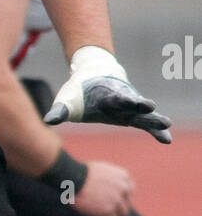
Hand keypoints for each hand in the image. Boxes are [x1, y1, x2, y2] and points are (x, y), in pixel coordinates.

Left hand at [44, 46, 170, 142]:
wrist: (95, 75)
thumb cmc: (79, 90)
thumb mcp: (68, 99)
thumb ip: (60, 110)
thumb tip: (49, 121)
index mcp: (106, 94)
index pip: (116, 98)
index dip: (123, 100)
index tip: (133, 100)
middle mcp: (122, 99)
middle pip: (133, 103)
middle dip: (141, 106)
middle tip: (151, 107)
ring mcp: (129, 107)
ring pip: (143, 114)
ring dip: (153, 119)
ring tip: (166, 125)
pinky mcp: (132, 114)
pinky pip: (146, 123)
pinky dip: (155, 131)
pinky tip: (166, 140)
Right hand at [73, 160, 134, 215]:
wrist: (75, 179)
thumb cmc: (81, 173)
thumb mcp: (100, 169)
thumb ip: (108, 177)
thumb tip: (105, 184)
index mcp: (122, 176)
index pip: (130, 188)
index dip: (124, 195)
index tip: (117, 198)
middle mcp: (123, 188)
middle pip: (127, 202)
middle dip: (120, 205)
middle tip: (110, 208)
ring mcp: (117, 199)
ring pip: (123, 212)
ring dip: (115, 214)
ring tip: (105, 215)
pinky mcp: (109, 210)